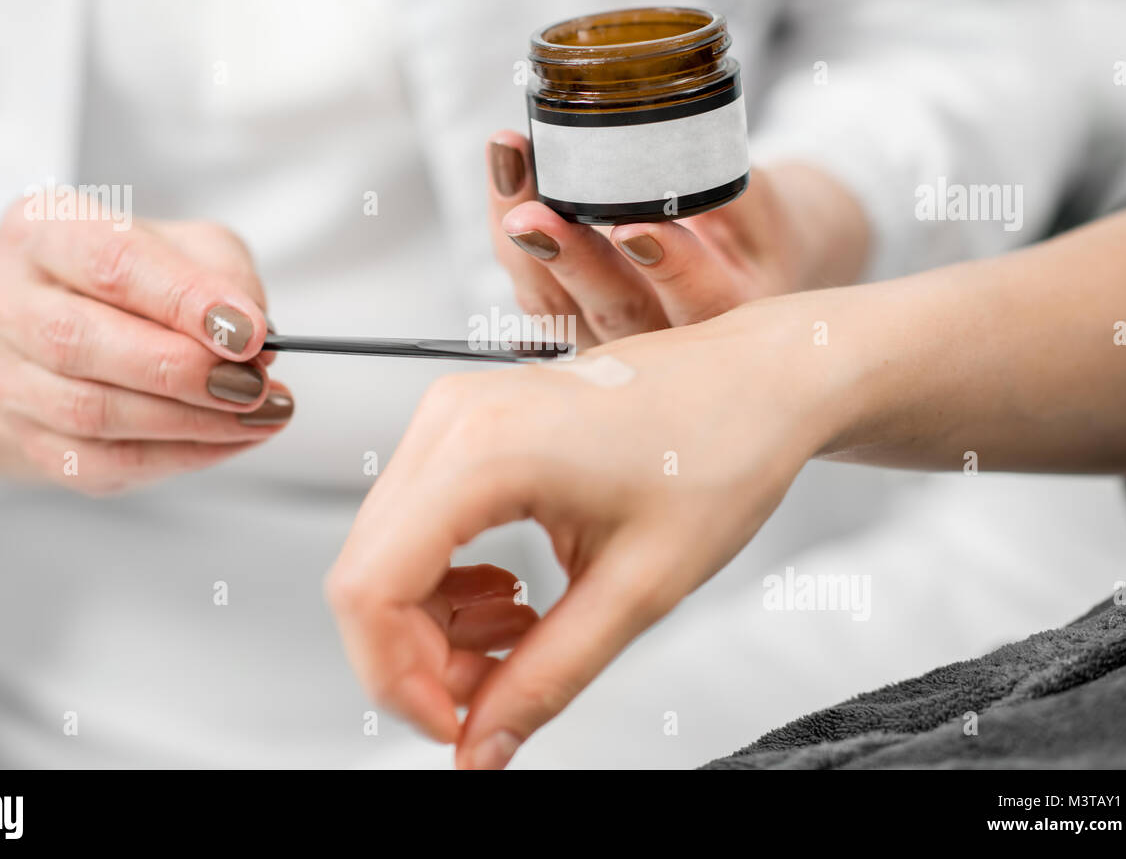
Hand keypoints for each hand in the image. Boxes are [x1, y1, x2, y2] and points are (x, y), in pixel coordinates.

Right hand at [0, 195, 292, 493]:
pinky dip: (182, 456)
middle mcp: (6, 302)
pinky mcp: (29, 439)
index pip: (110, 263)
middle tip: (255, 383)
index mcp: (42, 229)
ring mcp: (5, 378)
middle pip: (82, 342)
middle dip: (183, 370)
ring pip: (92, 412)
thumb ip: (224, 276)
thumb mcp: (188, 245)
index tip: (252, 334)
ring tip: (263, 413)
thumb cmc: (139, 276)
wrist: (65, 328)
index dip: (184, 301)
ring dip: (191, 421)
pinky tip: (236, 438)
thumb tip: (255, 343)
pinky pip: (105, 462)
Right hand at [326, 300, 842, 767]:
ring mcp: (456, 415)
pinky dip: (448, 583)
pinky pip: (417, 524)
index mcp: (485, 448)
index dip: (396, 679)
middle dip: (417, 659)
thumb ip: (548, 676)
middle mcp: (453, 420)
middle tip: (488, 698)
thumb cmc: (721, 447)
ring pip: (386, 553)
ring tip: (519, 640)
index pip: (371, 589)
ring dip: (434, 625)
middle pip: (368, 574)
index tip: (451, 724)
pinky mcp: (469, 425)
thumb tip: (483, 743)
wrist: (757, 383)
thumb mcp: (639, 587)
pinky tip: (509, 600)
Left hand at [486, 132, 870, 346]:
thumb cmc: (752, 234)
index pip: (699, 300)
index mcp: (730, 318)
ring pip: (556, 305)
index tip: (634, 227)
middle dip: (568, 259)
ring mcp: (611, 345)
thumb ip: (727, 186)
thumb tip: (685, 138)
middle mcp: (666, 344)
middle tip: (531, 217)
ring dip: (521, 241)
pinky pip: (533, 287)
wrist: (737, 269)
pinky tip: (504, 170)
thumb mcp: (763, 207)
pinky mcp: (571, 329)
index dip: (669, 267)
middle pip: (613, 311)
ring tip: (507, 166)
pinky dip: (510, 233)